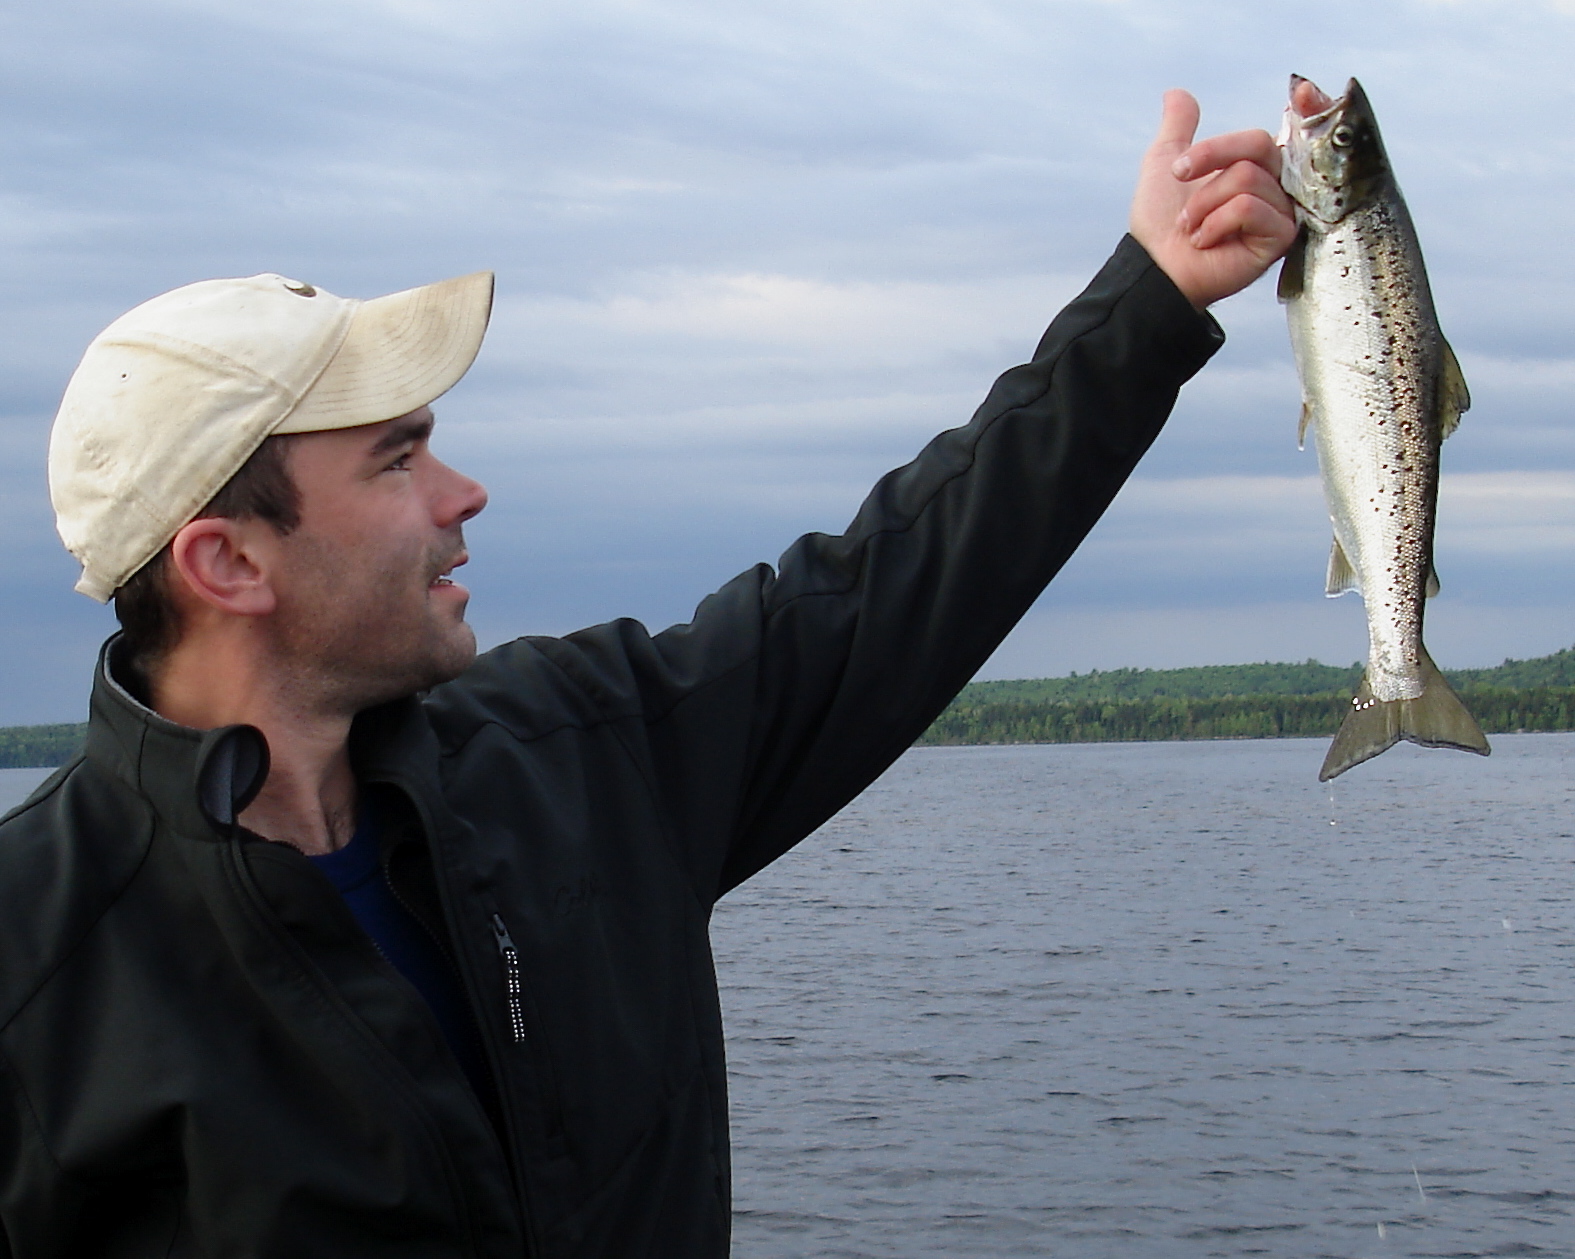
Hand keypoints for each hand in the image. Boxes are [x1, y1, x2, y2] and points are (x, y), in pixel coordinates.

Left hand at [1129, 89, 1297, 309]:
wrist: (1154, 264)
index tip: (1305, 89)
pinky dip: (1216, 222)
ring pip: (1247, 179)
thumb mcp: (1164, 163)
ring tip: (1192, 226)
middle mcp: (1275, 187)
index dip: (1307, 106)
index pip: (1275, 130)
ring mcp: (1280, 214)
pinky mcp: (1279, 239)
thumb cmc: (1161, 222)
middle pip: (1257, 146)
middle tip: (1179, 178)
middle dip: (1208, 158)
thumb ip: (1178, 128)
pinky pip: (1249, 208)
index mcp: (1255, 167)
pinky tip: (1206, 241)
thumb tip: (1176, 92)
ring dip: (1205, 202)